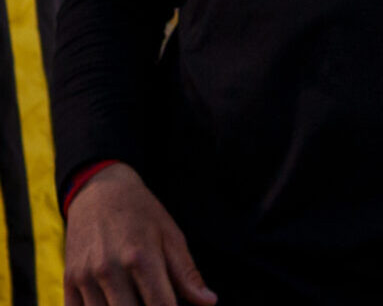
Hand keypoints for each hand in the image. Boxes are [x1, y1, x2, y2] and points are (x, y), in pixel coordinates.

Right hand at [65, 163, 217, 305]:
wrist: (99, 192)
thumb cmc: (142, 214)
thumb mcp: (171, 236)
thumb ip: (186, 273)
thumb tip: (209, 302)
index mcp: (141, 258)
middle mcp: (109, 270)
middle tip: (156, 301)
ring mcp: (84, 277)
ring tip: (136, 299)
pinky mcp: (68, 280)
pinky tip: (114, 302)